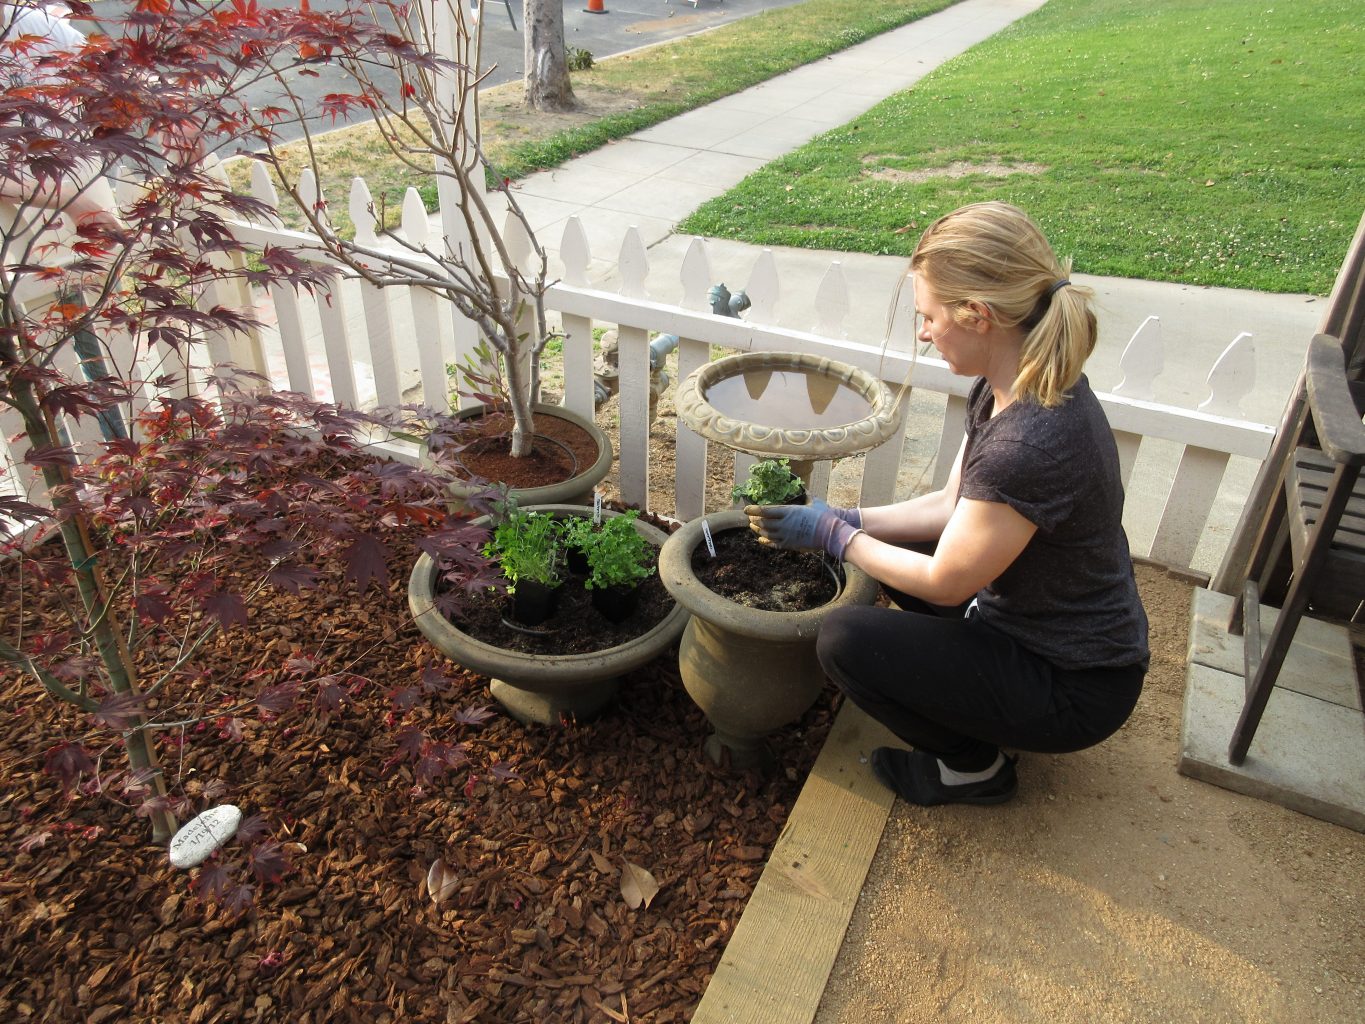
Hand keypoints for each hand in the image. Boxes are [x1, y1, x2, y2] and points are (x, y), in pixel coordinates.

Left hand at [744, 498, 861, 559]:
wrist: (831, 533)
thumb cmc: (824, 515)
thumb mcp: (814, 501)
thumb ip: (806, 495)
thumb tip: (803, 488)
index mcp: (789, 511)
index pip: (766, 511)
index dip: (754, 510)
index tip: (746, 509)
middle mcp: (784, 524)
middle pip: (763, 522)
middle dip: (754, 520)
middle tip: (751, 518)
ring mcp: (786, 535)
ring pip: (766, 533)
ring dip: (758, 530)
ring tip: (753, 527)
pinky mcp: (790, 544)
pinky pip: (773, 544)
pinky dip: (765, 541)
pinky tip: (761, 539)